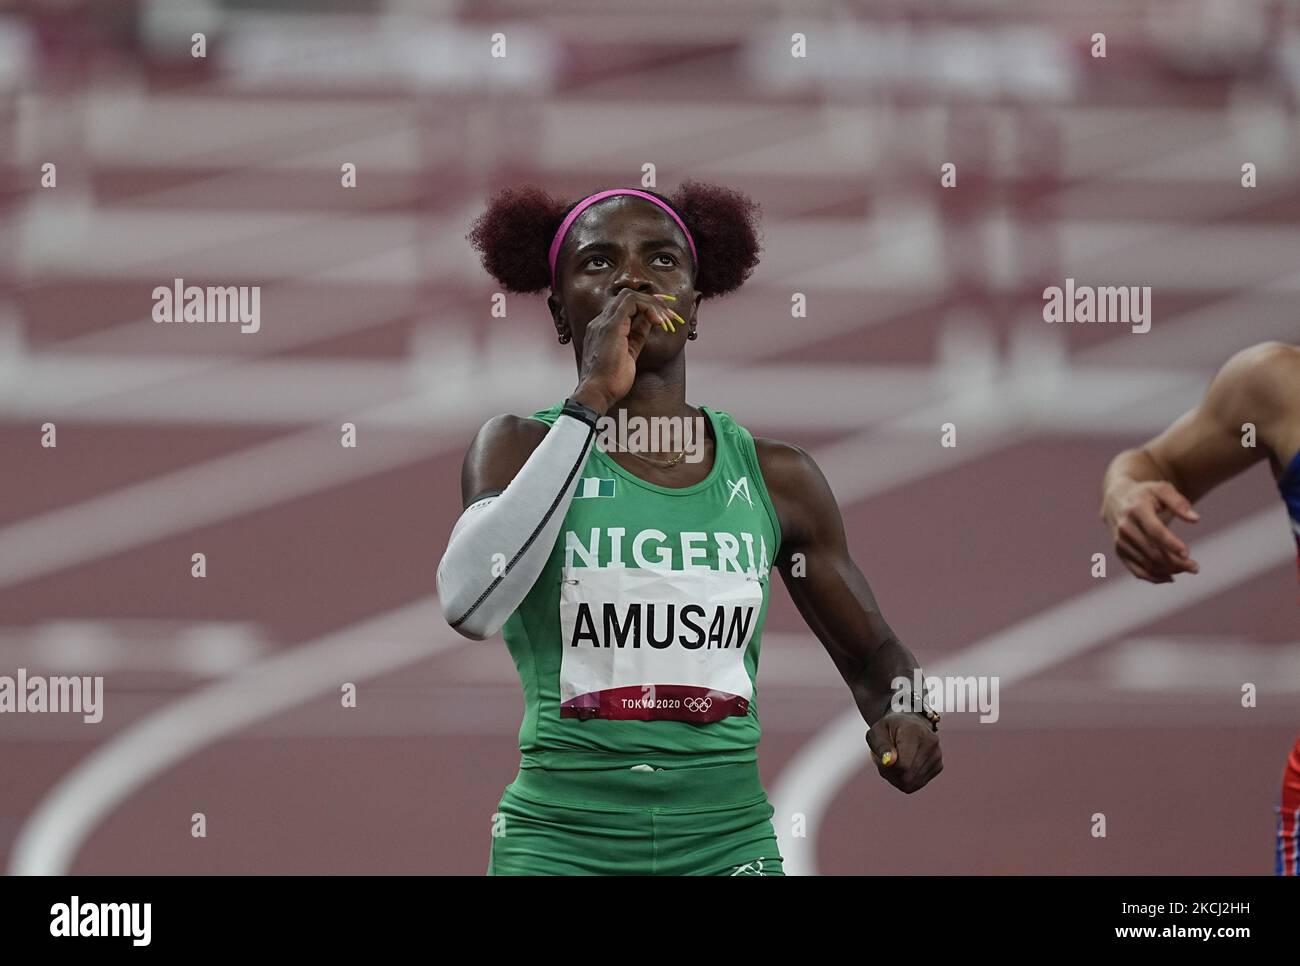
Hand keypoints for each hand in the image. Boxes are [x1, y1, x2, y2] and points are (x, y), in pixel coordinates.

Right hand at [572, 291, 678, 412]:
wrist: (597, 393)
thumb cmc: (611, 381)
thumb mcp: (630, 353)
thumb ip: (637, 335)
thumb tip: (650, 322)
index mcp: (603, 329)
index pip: (625, 307)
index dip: (646, 306)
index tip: (663, 314)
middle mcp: (600, 322)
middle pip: (627, 297)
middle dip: (653, 302)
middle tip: (670, 314)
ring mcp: (604, 322)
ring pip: (630, 296)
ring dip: (653, 304)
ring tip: (665, 319)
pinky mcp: (611, 326)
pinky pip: (632, 303)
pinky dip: (649, 308)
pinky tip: (658, 322)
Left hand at [866, 712, 941, 793]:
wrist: (909, 724)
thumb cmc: (889, 729)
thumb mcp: (877, 732)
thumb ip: (880, 746)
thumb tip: (889, 762)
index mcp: (914, 731)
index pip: (903, 765)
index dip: (887, 768)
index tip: (881, 759)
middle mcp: (930, 743)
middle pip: (907, 777)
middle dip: (891, 774)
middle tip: (884, 762)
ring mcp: (937, 755)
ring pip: (912, 783)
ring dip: (897, 778)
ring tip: (894, 762)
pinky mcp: (938, 766)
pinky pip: (917, 784)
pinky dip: (906, 780)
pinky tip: (904, 765)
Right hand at [1101, 479, 1200, 582]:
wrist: (1116, 498)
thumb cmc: (1146, 494)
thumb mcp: (1162, 490)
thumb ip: (1179, 503)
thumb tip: (1195, 519)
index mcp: (1136, 510)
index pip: (1155, 531)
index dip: (1171, 544)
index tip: (1188, 553)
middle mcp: (1125, 527)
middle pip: (1152, 551)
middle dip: (1175, 562)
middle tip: (1195, 567)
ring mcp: (1120, 541)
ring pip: (1146, 563)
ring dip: (1169, 570)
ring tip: (1187, 568)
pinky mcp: (1119, 551)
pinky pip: (1136, 570)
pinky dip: (1153, 577)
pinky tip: (1170, 577)